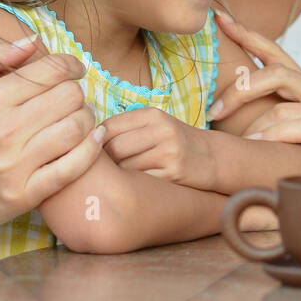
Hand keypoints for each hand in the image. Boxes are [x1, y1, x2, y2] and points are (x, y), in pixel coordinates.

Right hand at [0, 39, 102, 239]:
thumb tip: (33, 40)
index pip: (51, 70)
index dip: (71, 64)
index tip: (74, 69)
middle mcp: (3, 131)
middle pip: (70, 96)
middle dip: (77, 92)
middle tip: (72, 98)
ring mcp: (15, 165)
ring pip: (77, 127)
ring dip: (87, 119)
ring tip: (79, 117)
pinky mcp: (25, 194)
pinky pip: (75, 166)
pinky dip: (92, 148)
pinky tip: (94, 138)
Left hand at [97, 105, 216, 190]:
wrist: (212, 158)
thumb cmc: (175, 142)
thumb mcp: (156, 125)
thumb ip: (127, 128)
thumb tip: (88, 140)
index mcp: (153, 115)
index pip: (110, 126)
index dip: (97, 141)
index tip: (95, 151)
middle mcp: (162, 130)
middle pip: (115, 147)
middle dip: (105, 161)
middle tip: (104, 169)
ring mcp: (169, 152)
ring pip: (125, 167)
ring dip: (117, 175)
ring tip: (118, 178)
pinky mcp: (174, 173)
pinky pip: (141, 181)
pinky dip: (133, 185)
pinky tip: (134, 186)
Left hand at [209, 7, 300, 180]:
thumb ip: (289, 127)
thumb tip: (245, 132)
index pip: (277, 54)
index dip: (248, 35)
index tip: (220, 19)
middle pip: (276, 71)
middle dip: (240, 87)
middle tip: (214, 109)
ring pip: (285, 102)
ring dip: (253, 121)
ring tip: (235, 141)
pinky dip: (275, 135)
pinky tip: (258, 147)